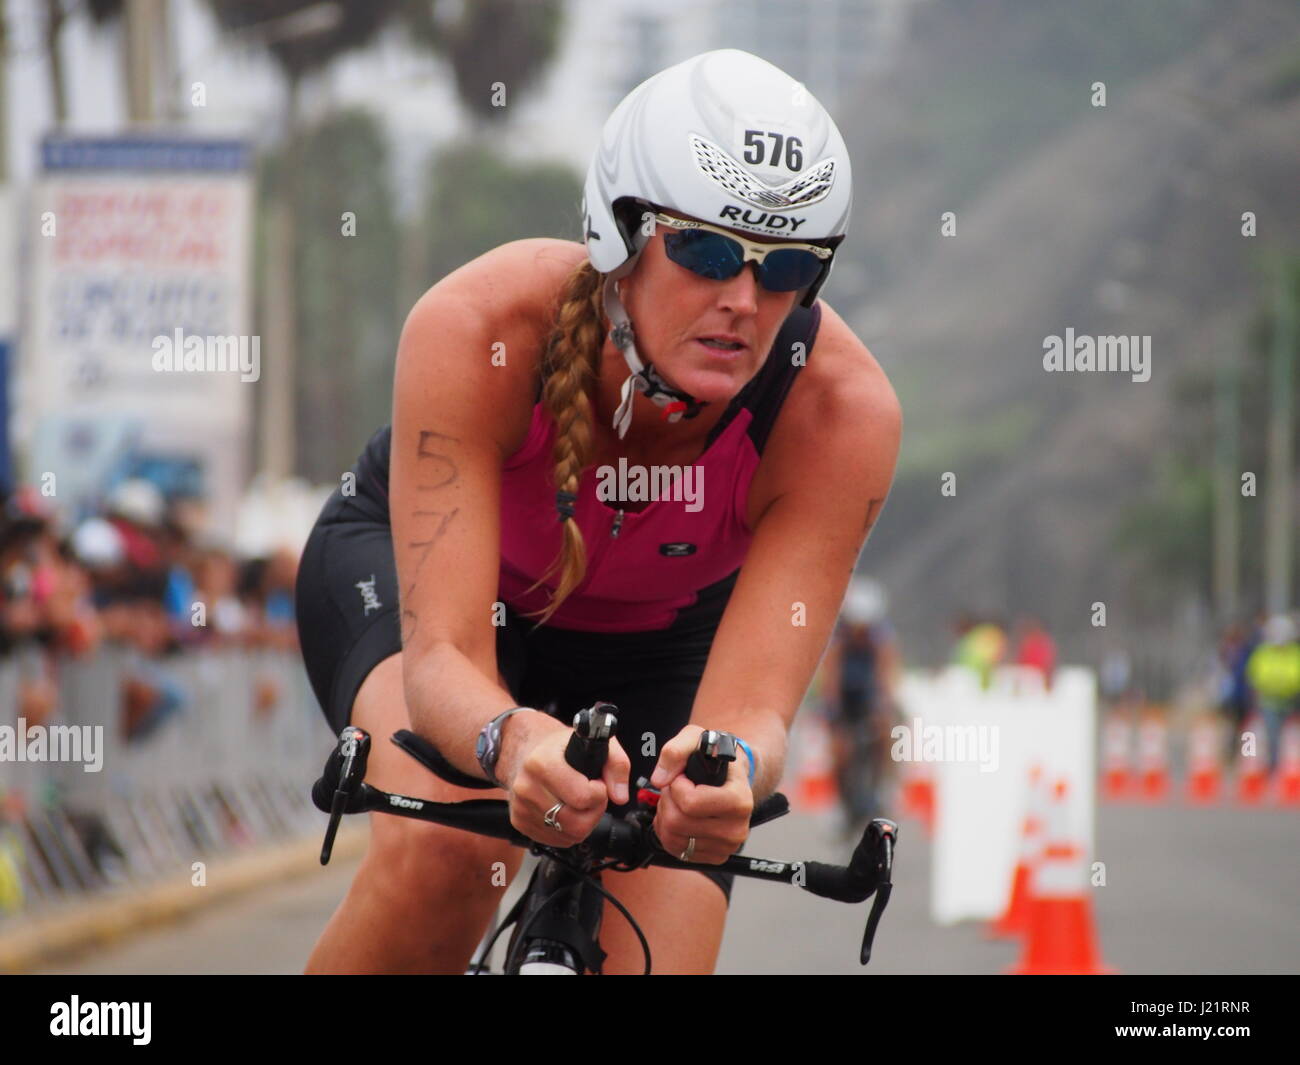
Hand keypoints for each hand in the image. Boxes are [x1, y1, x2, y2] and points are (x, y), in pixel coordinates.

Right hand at [498, 711, 631, 847]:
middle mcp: (527, 787)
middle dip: (594, 811)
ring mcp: (521, 807)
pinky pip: (557, 840)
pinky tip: (567, 810)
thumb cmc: (562, 748)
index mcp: (541, 763)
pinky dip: (569, 830)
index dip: (599, 793)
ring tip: (580, 802)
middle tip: (593, 796)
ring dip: (583, 822)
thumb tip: (620, 796)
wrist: (529, 750)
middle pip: (576, 823)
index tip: (597, 783)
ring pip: (569, 835)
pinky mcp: (520, 823)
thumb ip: (617, 764)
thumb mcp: (595, 743)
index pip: (582, 797)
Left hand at [649, 725, 752, 863]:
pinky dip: (668, 832)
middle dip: (668, 800)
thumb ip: (676, 750)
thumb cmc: (714, 758)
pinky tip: (678, 816)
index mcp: (740, 801)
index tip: (682, 776)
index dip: (677, 786)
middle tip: (675, 788)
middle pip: (678, 822)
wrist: (732, 777)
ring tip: (677, 801)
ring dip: (666, 816)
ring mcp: (726, 846)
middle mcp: (737, 829)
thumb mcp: (696, 739)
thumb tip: (660, 779)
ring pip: (673, 838)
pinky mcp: (714, 857)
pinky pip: (676, 850)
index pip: (691, 803)